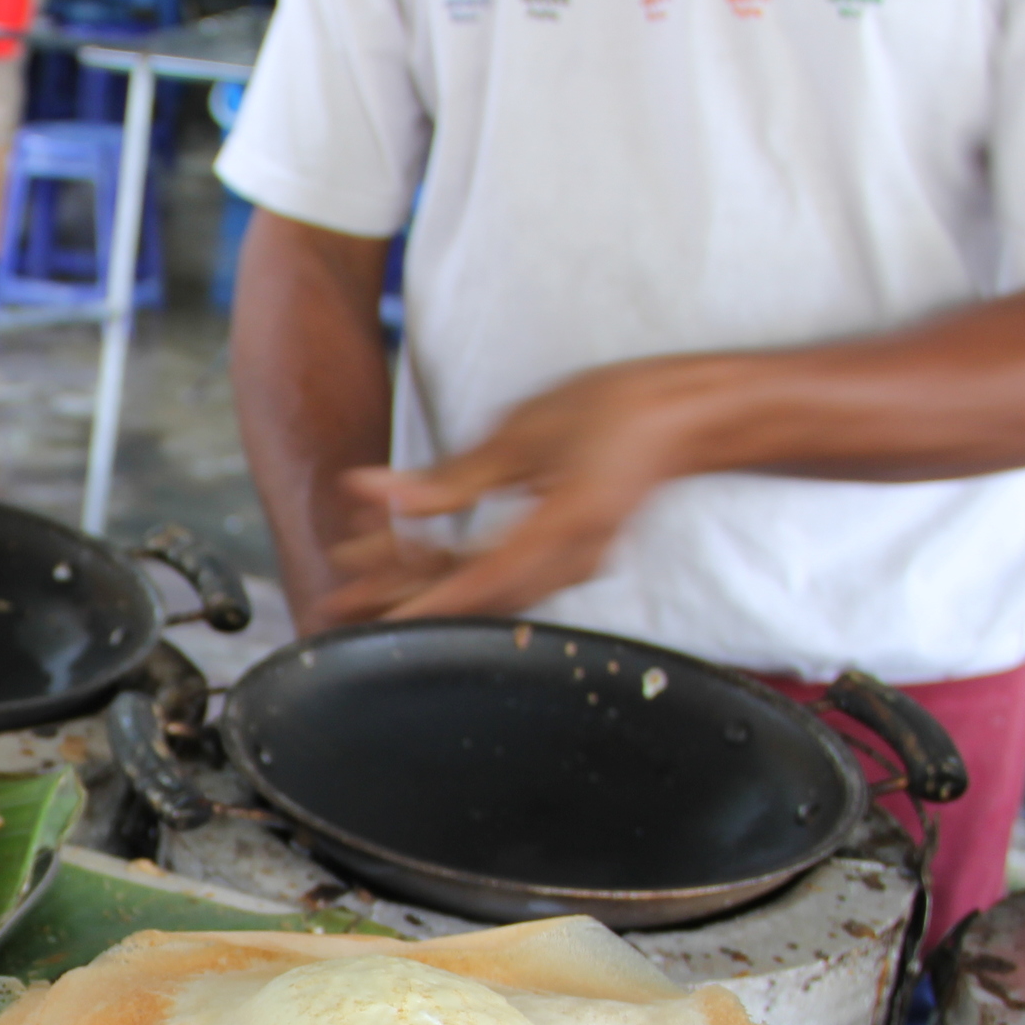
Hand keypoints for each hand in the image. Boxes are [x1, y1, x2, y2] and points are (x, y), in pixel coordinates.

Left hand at [333, 357, 721, 620]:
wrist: (686, 413)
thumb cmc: (619, 409)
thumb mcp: (524, 432)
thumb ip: (451, 478)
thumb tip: (383, 497)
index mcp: (566, 527)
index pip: (476, 582)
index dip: (416, 603)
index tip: (366, 615)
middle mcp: (572, 559)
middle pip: (471, 594)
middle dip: (399, 593)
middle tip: (338, 592)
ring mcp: (573, 562)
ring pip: (482, 587)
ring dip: (421, 579)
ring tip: (361, 568)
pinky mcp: (568, 554)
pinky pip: (503, 574)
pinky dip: (455, 567)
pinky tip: (415, 553)